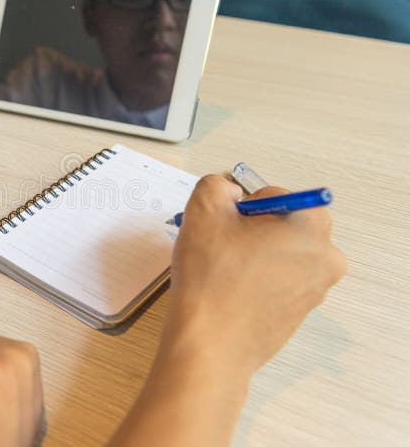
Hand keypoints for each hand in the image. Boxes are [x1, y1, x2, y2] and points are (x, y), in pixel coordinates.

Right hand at [167, 175, 346, 374]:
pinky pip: (277, 282)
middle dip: (251, 230)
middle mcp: (326, 258)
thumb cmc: (211, 277)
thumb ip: (216, 186)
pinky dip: (255, 280)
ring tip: (223, 272)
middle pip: (282, 225)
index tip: (226, 227)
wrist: (210, 344)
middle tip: (221, 247)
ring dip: (252, 255)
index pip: (274, 196)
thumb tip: (228, 193)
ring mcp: (315, 290)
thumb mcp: (203, 211)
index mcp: (312, 227)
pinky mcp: (299, 314)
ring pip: (278, 254)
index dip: (243, 208)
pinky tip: (230, 292)